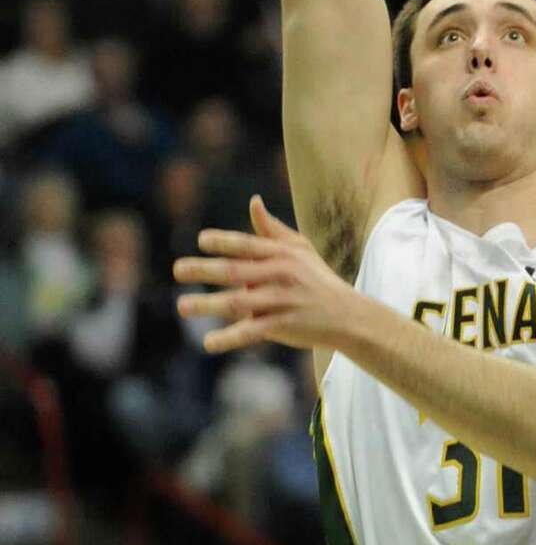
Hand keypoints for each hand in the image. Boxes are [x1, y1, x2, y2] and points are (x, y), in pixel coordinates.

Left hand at [174, 195, 357, 353]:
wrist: (348, 315)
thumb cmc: (318, 279)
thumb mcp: (300, 249)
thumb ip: (272, 229)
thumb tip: (253, 201)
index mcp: (281, 254)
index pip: (247, 245)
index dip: (224, 242)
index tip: (201, 241)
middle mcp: (280, 274)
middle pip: (236, 271)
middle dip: (204, 270)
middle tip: (178, 270)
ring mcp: (282, 301)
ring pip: (239, 302)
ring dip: (208, 305)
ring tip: (182, 306)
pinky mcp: (284, 325)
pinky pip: (252, 331)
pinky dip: (230, 338)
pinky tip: (208, 343)